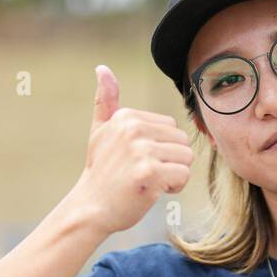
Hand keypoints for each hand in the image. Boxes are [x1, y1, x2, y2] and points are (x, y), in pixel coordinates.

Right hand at [68, 65, 193, 237]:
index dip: (162, 148)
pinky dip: (174, 188)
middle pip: (183, 142)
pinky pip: (184, 175)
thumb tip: (102, 68)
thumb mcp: (100, 132)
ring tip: (149, 182)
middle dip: (171, 161)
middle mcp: (133, 129)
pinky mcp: (149, 173)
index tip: (138, 160)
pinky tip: (153, 191)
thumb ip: (106, 101)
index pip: (172, 127)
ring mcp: (141, 150)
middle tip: (145, 174)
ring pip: (186, 159)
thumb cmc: (101, 172)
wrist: (90, 208)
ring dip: (174, 175)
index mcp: (127, 116)